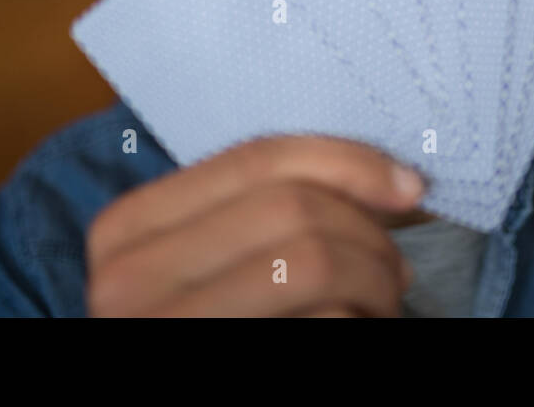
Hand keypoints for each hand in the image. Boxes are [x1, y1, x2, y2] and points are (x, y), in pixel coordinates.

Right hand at [85, 135, 423, 316]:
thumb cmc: (218, 323)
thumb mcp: (214, 261)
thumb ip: (269, 213)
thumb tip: (395, 182)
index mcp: (125, 233)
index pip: (253, 160)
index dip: (346, 162)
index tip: (407, 185)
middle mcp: (128, 284)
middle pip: (290, 208)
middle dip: (367, 233)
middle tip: (395, 270)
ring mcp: (166, 329)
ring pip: (313, 261)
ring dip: (373, 280)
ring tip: (381, 305)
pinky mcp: (217, 374)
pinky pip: (326, 321)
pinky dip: (360, 321)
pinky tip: (356, 331)